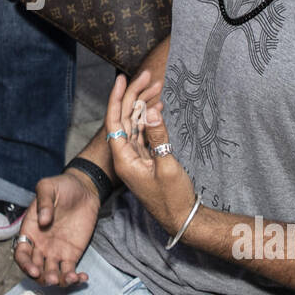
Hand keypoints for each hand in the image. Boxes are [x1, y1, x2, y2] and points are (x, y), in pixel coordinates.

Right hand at [13, 169, 97, 286]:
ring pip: (52, 274)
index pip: (21, 254)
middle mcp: (40, 245)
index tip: (34, 269)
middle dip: (42, 277)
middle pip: (35, 269)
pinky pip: (70, 271)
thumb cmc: (62, 186)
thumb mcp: (48, 187)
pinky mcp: (72, 254)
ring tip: (71, 278)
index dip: (25, 264)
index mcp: (30, 231)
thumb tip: (43, 221)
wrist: (83, 189)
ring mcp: (56, 252)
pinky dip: (74, 278)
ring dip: (58, 281)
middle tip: (53, 278)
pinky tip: (82, 277)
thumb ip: (44, 202)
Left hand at [104, 72, 194, 236]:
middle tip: (148, 75)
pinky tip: (157, 106)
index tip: (121, 79)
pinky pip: (143, 133)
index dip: (116, 98)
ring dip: (143, 104)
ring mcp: (135, 158)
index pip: (114, 121)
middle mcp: (125, 157)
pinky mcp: (145, 160)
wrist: (181, 218)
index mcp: (123, 159)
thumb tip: (151, 110)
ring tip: (156, 85)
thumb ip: (158, 138)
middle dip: (134, 95)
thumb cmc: (173, 198)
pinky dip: (149, 119)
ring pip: (134, 124)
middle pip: (124, 119)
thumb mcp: (167, 166)